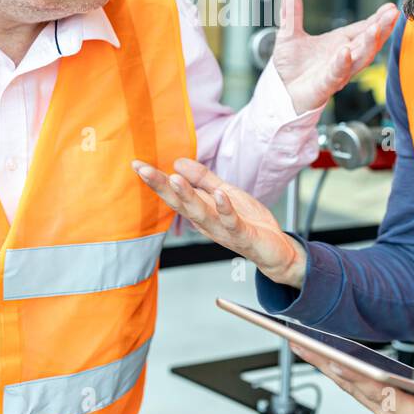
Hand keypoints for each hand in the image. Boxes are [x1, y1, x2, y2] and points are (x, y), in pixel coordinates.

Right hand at [131, 157, 306, 286]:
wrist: (275, 252)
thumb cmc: (250, 223)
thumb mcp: (225, 193)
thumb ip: (203, 179)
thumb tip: (178, 162)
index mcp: (201, 211)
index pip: (174, 194)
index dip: (156, 180)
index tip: (137, 165)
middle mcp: (207, 222)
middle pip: (180, 204)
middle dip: (161, 187)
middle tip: (144, 170)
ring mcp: (224, 230)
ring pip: (201, 213)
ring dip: (188, 196)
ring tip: (174, 179)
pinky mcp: (243, 235)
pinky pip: (232, 221)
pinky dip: (225, 209)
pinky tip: (219, 194)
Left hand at [272, 0, 397, 114]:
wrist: (279, 93)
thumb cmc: (290, 67)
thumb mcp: (289, 34)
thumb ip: (292, 12)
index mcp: (340, 44)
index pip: (362, 30)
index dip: (378, 19)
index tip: (391, 7)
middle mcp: (343, 59)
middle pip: (367, 43)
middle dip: (381, 29)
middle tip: (393, 14)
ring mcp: (336, 73)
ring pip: (357, 59)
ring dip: (368, 44)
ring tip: (376, 28)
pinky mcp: (324, 87)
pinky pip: (335, 75)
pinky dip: (341, 64)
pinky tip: (346, 52)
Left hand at [290, 346, 413, 413]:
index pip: (377, 391)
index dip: (355, 373)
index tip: (332, 357)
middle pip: (354, 386)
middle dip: (325, 364)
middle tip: (299, 343)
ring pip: (353, 388)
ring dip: (328, 366)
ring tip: (305, 345)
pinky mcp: (392, 410)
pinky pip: (361, 390)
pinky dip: (343, 372)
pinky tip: (332, 359)